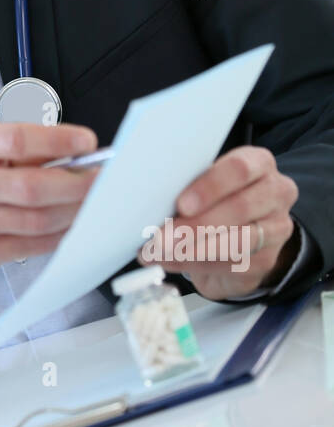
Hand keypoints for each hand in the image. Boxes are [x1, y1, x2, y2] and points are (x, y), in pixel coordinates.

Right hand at [0, 119, 99, 273]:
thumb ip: (18, 145)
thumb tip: (72, 152)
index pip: (17, 141)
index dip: (58, 141)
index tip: (88, 141)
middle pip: (32, 187)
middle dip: (77, 184)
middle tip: (102, 178)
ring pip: (37, 221)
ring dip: (74, 211)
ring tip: (93, 201)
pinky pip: (31, 245)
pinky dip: (59, 234)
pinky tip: (72, 222)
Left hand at [137, 146, 299, 299]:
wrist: (240, 237)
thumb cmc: (216, 200)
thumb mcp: (205, 184)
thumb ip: (187, 186)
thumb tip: (149, 201)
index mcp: (258, 162)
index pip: (240, 169)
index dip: (210, 187)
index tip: (181, 204)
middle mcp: (275, 192)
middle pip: (240, 207)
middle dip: (196, 224)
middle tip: (161, 237)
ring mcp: (276, 228)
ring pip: (237, 240)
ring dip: (192, 249)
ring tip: (159, 252)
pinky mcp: (267, 260)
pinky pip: (231, 264)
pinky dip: (195, 264)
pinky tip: (170, 261)